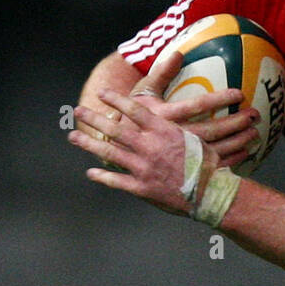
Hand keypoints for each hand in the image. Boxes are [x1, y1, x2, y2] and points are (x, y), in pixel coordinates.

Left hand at [69, 88, 217, 215]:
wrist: (211, 192)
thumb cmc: (208, 164)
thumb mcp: (196, 135)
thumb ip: (179, 124)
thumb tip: (175, 111)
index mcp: (162, 130)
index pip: (133, 110)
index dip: (116, 100)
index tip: (102, 93)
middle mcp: (148, 146)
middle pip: (115, 128)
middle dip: (94, 118)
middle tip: (78, 111)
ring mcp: (143, 167)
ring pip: (109, 153)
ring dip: (89, 144)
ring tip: (73, 137)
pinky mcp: (142, 188)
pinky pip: (116, 181)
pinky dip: (102, 176)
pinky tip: (90, 173)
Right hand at [130, 47, 260, 167]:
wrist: (117, 147)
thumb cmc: (132, 115)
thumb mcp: (142, 92)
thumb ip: (161, 72)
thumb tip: (178, 52)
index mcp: (164, 117)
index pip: (197, 106)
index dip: (219, 99)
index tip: (239, 93)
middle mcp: (173, 138)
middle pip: (211, 131)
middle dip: (236, 123)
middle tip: (255, 115)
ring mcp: (179, 157)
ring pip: (214, 150)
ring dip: (237, 142)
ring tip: (255, 133)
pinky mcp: (184, 169)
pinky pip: (210, 166)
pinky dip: (230, 160)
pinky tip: (245, 153)